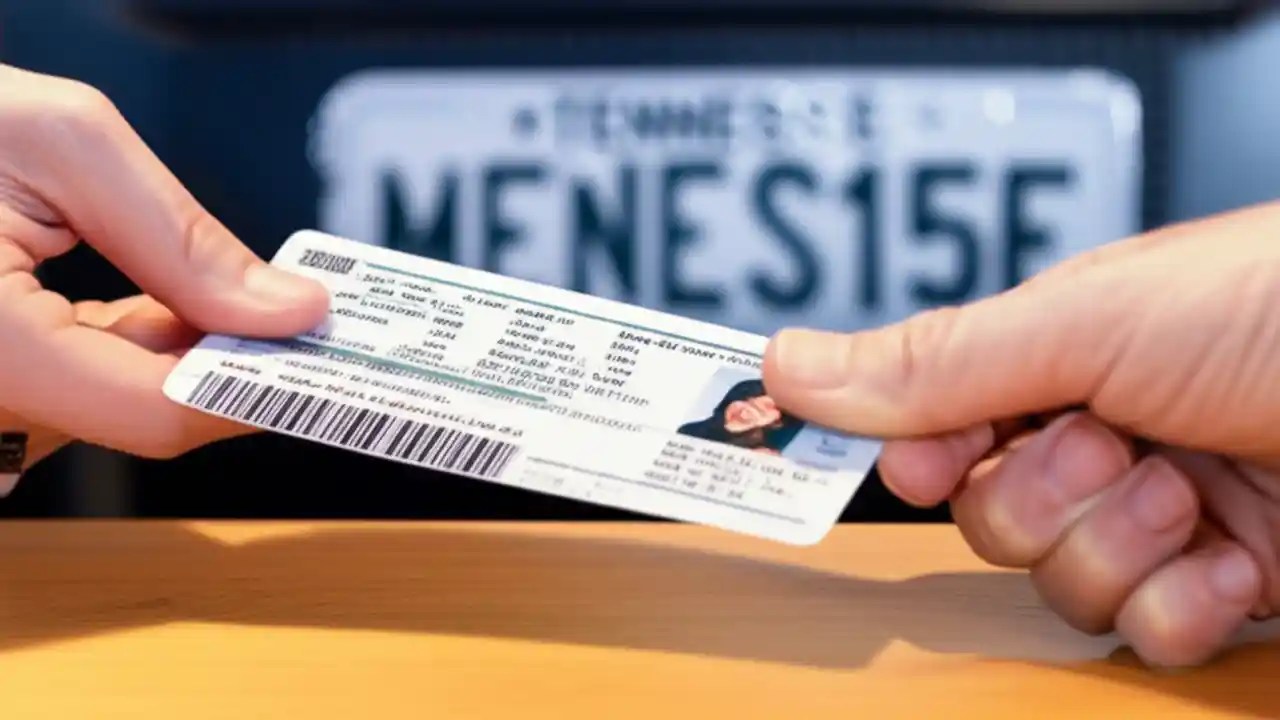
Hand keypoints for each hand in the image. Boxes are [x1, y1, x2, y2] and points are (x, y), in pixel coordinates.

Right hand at [0, 65, 327, 469]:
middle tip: (299, 316)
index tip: (327, 354)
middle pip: (145, 415)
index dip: (259, 385)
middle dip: (232, 364)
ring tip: (235, 298)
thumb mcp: (62, 143)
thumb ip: (180, 237)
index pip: (159, 411)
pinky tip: (169, 305)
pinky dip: (136, 352)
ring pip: (117, 407)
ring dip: (186, 355)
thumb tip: (287, 308)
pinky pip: (82, 388)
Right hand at [762, 201, 1279, 666]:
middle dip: (1040, 497)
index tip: (913, 463)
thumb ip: (932, 362)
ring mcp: (1161, 512)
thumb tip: (787, 364)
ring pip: (1061, 585)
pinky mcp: (1227, 580)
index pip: (931, 427)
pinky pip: (1150, 634)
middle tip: (1103, 447)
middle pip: (986, 521)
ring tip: (1184, 491)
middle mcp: (1101, 436)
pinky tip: (1233, 553)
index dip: (913, 456)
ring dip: (1119, 544)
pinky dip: (1186, 603)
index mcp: (1054, 361)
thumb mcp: (1085, 321)